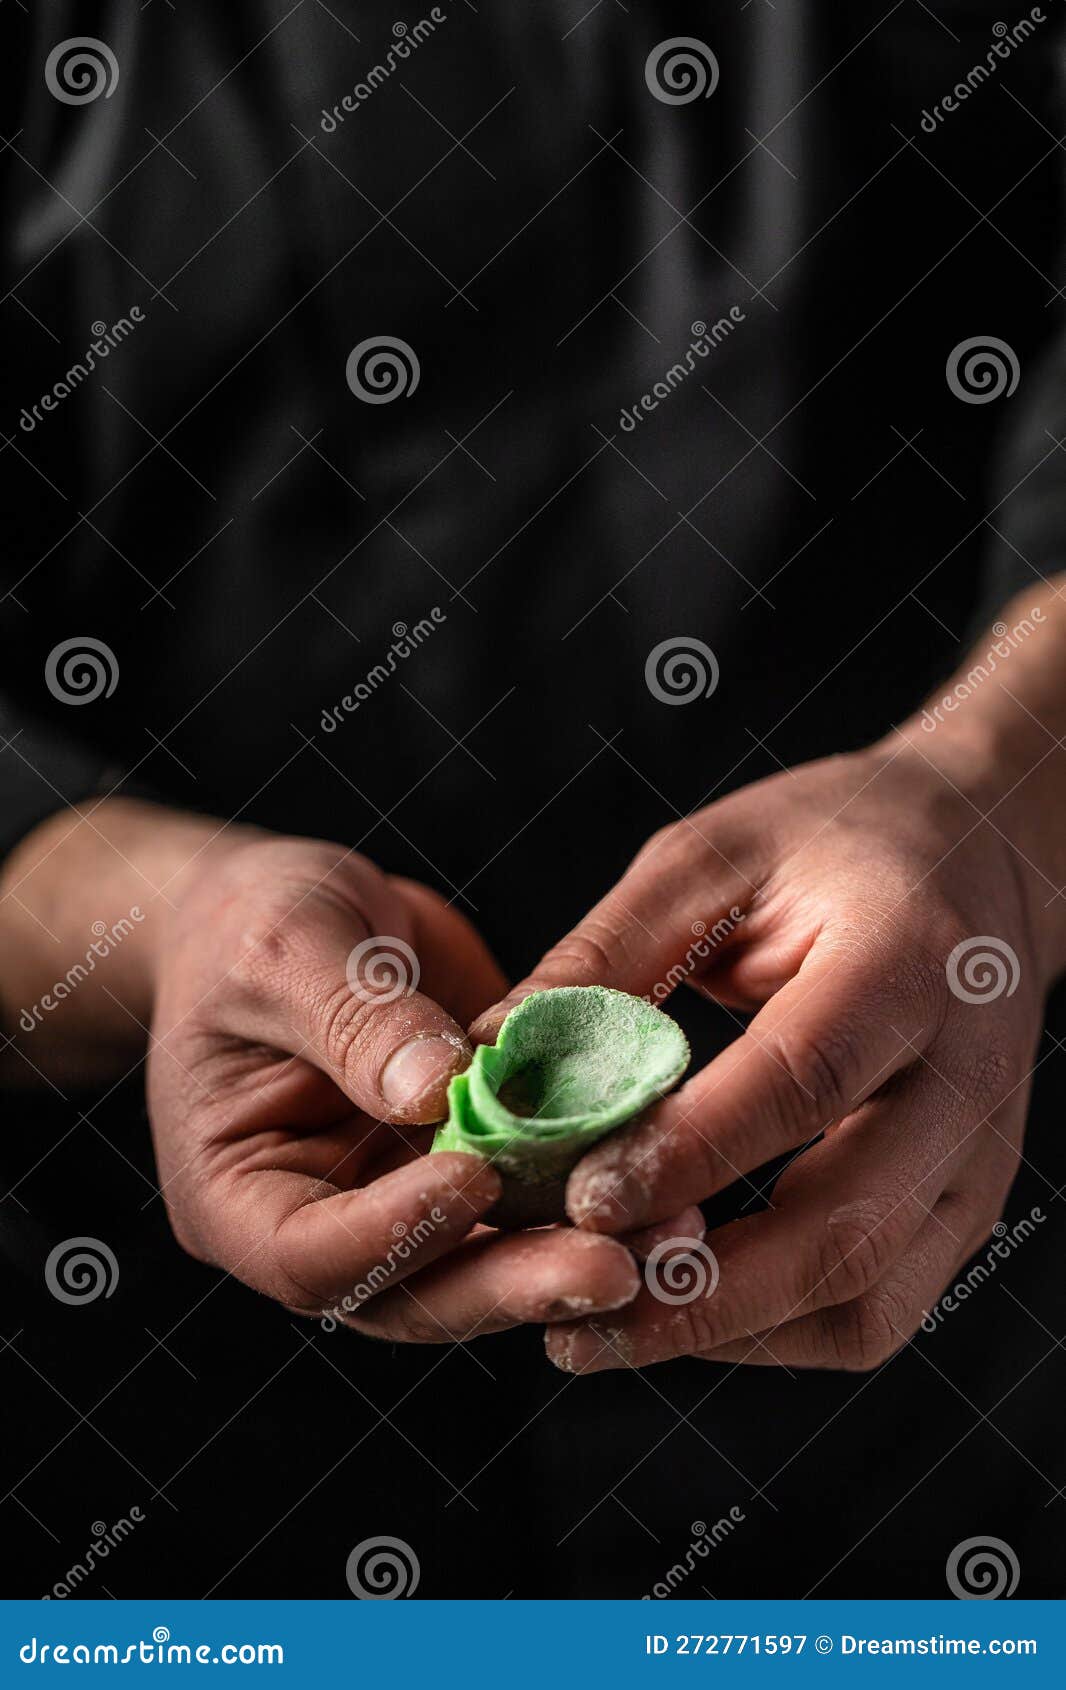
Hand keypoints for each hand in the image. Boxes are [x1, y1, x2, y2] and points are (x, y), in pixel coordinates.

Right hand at [147, 831, 643, 1338]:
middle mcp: (324, 1223)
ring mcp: (400, 1207)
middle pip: (414, 1292)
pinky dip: (594, 1198)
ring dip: (574, 1257)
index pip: (311, 1255)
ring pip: (487, 1267)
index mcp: (238, 1193)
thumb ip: (356, 1019)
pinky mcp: (470, 1171)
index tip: (470, 1178)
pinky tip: (671, 1180)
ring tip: (669, 1234)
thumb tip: (440, 1091)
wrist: (297, 911)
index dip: (391, 1233)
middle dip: (513, 1281)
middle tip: (611, 1267)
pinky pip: (532, 1205)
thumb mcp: (284, 947)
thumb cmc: (251, 923)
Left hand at [474, 741, 1046, 1372]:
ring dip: (727, 1333)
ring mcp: (976, 1157)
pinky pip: (873, 1313)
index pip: (803, 1078)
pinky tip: (680, 1312)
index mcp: (905, 961)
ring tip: (605, 1328)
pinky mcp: (964, 1206)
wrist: (980, 853)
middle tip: (571, 1303)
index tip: (579, 1195)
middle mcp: (964, 1076)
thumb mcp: (713, 855)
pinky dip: (771, 1334)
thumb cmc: (834, 842)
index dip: (690, 1149)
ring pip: (863, 1300)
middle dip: (700, 1291)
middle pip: (846, 1226)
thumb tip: (493, 1055)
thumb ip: (609, 953)